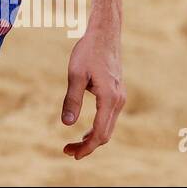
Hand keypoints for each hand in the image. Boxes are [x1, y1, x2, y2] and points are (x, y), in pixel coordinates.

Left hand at [60, 24, 124, 158]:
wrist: (105, 33)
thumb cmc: (88, 50)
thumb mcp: (75, 74)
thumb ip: (72, 99)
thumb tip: (67, 124)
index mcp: (109, 98)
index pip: (100, 133)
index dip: (86, 147)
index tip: (71, 154)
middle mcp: (118, 100)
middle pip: (105, 134)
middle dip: (87, 146)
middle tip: (67, 151)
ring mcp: (119, 97)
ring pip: (108, 127)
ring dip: (92, 138)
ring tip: (73, 144)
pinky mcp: (116, 93)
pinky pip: (109, 118)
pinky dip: (98, 128)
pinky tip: (86, 130)